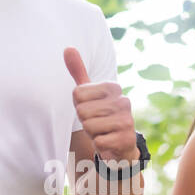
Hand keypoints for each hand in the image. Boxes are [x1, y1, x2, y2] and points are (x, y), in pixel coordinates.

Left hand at [64, 47, 137, 163]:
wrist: (121, 145)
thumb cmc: (100, 116)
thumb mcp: (89, 94)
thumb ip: (79, 72)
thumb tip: (67, 48)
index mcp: (113, 87)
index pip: (77, 94)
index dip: (80, 106)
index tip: (92, 109)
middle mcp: (123, 101)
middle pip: (82, 111)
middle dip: (86, 121)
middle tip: (98, 123)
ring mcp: (127, 120)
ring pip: (89, 127)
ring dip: (93, 134)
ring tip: (103, 132)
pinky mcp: (126, 139)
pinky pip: (98, 143)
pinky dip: (100, 146)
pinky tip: (109, 143)